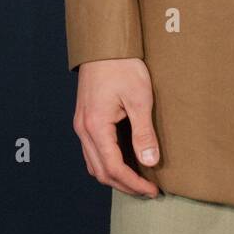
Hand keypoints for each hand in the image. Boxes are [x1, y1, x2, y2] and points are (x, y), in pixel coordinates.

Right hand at [73, 58, 161, 196]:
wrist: (105, 43)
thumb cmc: (123, 65)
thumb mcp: (140, 98)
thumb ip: (144, 133)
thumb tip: (150, 162)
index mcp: (95, 126)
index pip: (114, 168)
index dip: (134, 183)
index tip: (152, 191)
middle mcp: (83, 129)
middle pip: (101, 171)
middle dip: (124, 185)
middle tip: (147, 191)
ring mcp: (81, 124)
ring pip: (94, 163)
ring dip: (114, 176)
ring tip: (138, 180)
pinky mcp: (84, 118)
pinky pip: (92, 150)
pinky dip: (107, 162)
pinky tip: (124, 160)